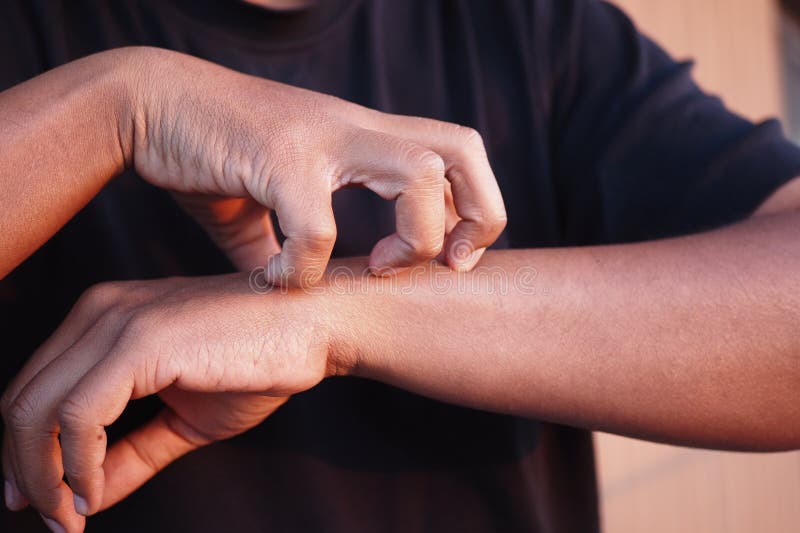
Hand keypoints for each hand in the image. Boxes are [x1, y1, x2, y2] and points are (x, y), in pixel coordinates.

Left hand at [1, 274, 339, 531]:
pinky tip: (95, 492)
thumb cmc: (261, 362)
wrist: (316, 324)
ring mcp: (118, 322)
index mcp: (103, 318)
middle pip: (20, 400)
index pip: (35, 390)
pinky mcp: (142, 342)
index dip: (27, 452)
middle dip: (26, 471)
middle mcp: (99, 312)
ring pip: (35, 410)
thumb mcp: (186, 420)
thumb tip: (85, 496)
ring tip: (70, 516)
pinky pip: (80, 416)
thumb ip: (132, 453)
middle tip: (55, 519)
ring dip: (45, 476)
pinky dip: (76, 465)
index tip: (48, 502)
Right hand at [121, 47, 504, 282]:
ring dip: (411, 239)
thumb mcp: (264, 202)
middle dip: (479, 217)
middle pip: (463, 149)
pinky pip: (317, 224)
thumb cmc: (210, 152)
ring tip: (373, 269)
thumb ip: (287, 241)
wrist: (148, 103)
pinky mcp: (278, 155)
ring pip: (419, 173)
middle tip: (447, 265)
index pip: (458, 151)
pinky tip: (277, 280)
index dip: (476, 208)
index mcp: (362, 135)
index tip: (451, 259)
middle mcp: (354, 128)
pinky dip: (304, 268)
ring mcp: (321, 137)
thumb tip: (290, 287)